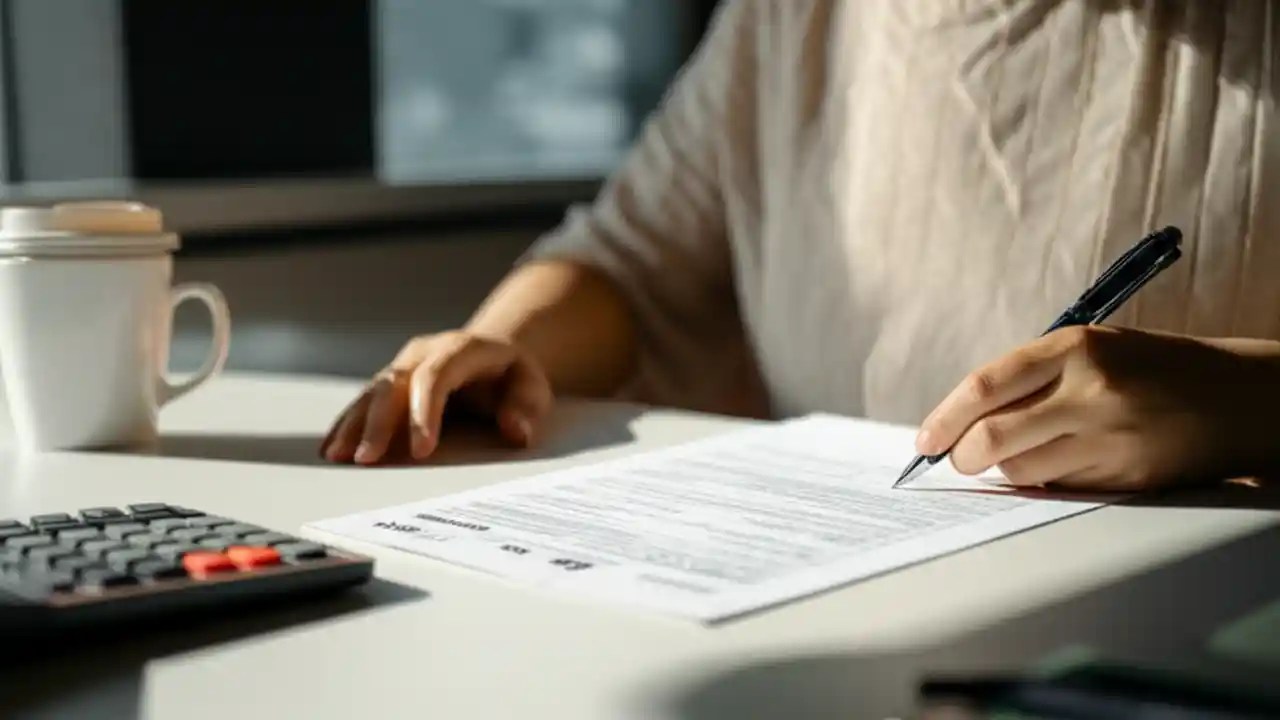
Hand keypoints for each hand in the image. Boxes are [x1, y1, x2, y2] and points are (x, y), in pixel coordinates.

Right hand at [321, 331, 552, 464]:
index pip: (435, 377)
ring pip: (372, 391)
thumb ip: (526, 408)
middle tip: (366, 460)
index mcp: (462, 349)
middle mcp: (425, 352)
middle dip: (378, 423)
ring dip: (353, 424)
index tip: (422, 452)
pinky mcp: (391, 380)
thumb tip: (516, 431)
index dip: (425, 413)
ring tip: (337, 456)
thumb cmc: (512, 377)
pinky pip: (364, 400)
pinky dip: (347, 423)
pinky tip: (331, 446)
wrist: (493, 355)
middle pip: (394, 384)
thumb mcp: (532, 388)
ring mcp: (403, 364)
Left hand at [916, 326, 1279, 490]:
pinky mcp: (1124, 475)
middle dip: (963, 455)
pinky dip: (1043, 482)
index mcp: (1074, 348)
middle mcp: (1090, 390)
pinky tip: (1063, 463)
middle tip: (959, 458)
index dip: (944, 418)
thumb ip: (1028, 379)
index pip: (986, 386)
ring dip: (1004, 470)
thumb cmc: (1146, 369)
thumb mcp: (1089, 351)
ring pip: (1020, 470)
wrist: (1233, 397)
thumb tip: (960, 423)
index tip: (925, 441)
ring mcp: (1109, 436)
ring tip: (1023, 453)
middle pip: (993, 438)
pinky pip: (1057, 487)